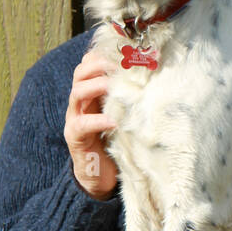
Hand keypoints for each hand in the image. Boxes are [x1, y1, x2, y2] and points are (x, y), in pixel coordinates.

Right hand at [64, 49, 119, 199]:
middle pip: (81, 73)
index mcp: (92, 93)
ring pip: (77, 93)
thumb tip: (157, 77)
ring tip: (115, 87)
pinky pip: (81, 124)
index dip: (106, 56)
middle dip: (101, 65)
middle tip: (122, 67)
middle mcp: (80, 102)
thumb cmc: (117, 141)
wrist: (101, 176)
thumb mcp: (125, 114)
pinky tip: (113, 121)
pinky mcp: (75, 138)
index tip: (130, 54)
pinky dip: (97, 120)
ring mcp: (74, 119)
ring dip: (97, 86)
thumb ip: (131, 97)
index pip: (90, 64)